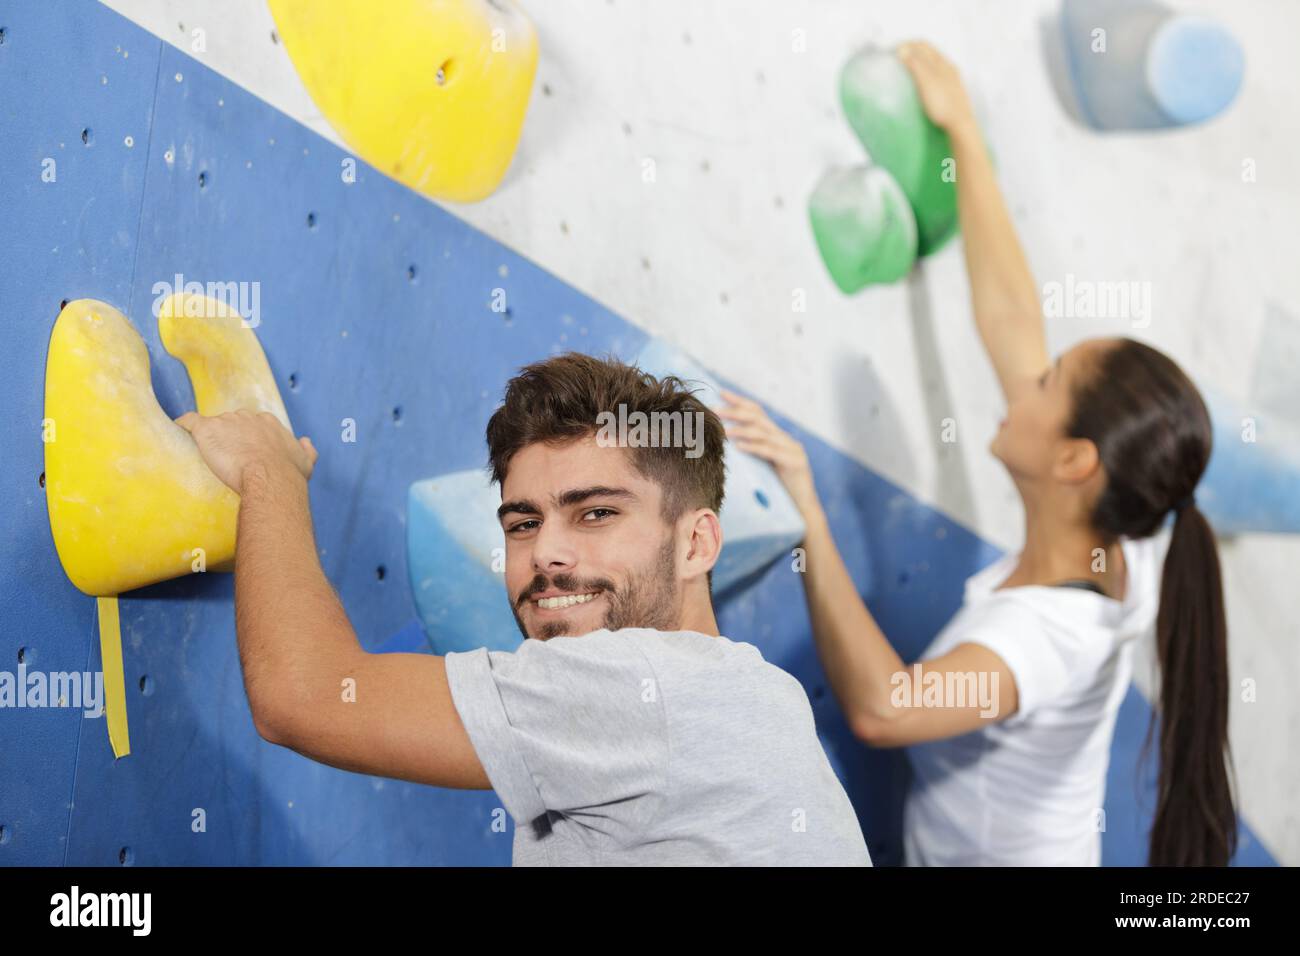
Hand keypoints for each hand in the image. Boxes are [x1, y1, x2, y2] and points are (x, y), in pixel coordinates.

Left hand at [176, 409, 317, 494]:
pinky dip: (182, 425)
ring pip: (212, 426)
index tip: (243, 451)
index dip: (246, 438)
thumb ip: (306, 451)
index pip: (252, 424)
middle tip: (226, 457)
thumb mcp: (305, 462)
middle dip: (228, 437)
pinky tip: (178, 430)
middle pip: (231, 422)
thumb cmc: (287, 474)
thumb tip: (305, 443)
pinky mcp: (207, 429)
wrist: (270, 478)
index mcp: (268, 422)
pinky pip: (189, 421)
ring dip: (209, 438)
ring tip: (204, 454)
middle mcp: (247, 417)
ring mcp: (226, 421)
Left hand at [716, 390, 820, 518]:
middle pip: (758, 418)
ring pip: (763, 434)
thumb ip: (753, 453)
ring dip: (740, 430)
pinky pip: (771, 452)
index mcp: (778, 438)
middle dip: (734, 411)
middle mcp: (786, 439)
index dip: (739, 401)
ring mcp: (793, 450)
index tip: (719, 392)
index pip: (758, 412)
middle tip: (713, 409)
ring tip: (722, 429)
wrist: (803, 510)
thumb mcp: (764, 468)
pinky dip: (754, 447)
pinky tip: (739, 446)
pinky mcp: (795, 463)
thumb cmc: (780, 492)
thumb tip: (726, 444)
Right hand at [897, 40, 975, 134]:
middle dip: (913, 50)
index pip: (923, 45)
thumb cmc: (943, 104)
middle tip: (898, 57)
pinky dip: (925, 73)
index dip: (907, 44)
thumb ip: (915, 64)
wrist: (960, 125)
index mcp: (943, 62)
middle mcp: (949, 68)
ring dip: (919, 62)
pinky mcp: (951, 92)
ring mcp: (951, 80)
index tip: (893, 51)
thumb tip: (902, 49)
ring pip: (933, 64)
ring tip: (907, 69)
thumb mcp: (926, 81)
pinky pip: (936, 76)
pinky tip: (921, 84)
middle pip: (929, 53)